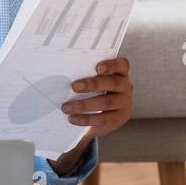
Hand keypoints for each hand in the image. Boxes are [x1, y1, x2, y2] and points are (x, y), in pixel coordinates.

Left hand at [48, 56, 132, 174]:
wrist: (106, 112)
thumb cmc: (95, 90)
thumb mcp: (93, 80)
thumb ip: (84, 74)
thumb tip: (59, 72)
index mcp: (120, 73)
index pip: (121, 65)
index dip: (111, 65)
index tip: (98, 67)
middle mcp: (126, 86)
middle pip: (113, 83)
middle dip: (92, 84)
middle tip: (74, 86)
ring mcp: (124, 103)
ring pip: (107, 103)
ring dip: (84, 105)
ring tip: (66, 107)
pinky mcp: (119, 119)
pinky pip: (103, 119)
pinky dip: (86, 119)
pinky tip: (72, 119)